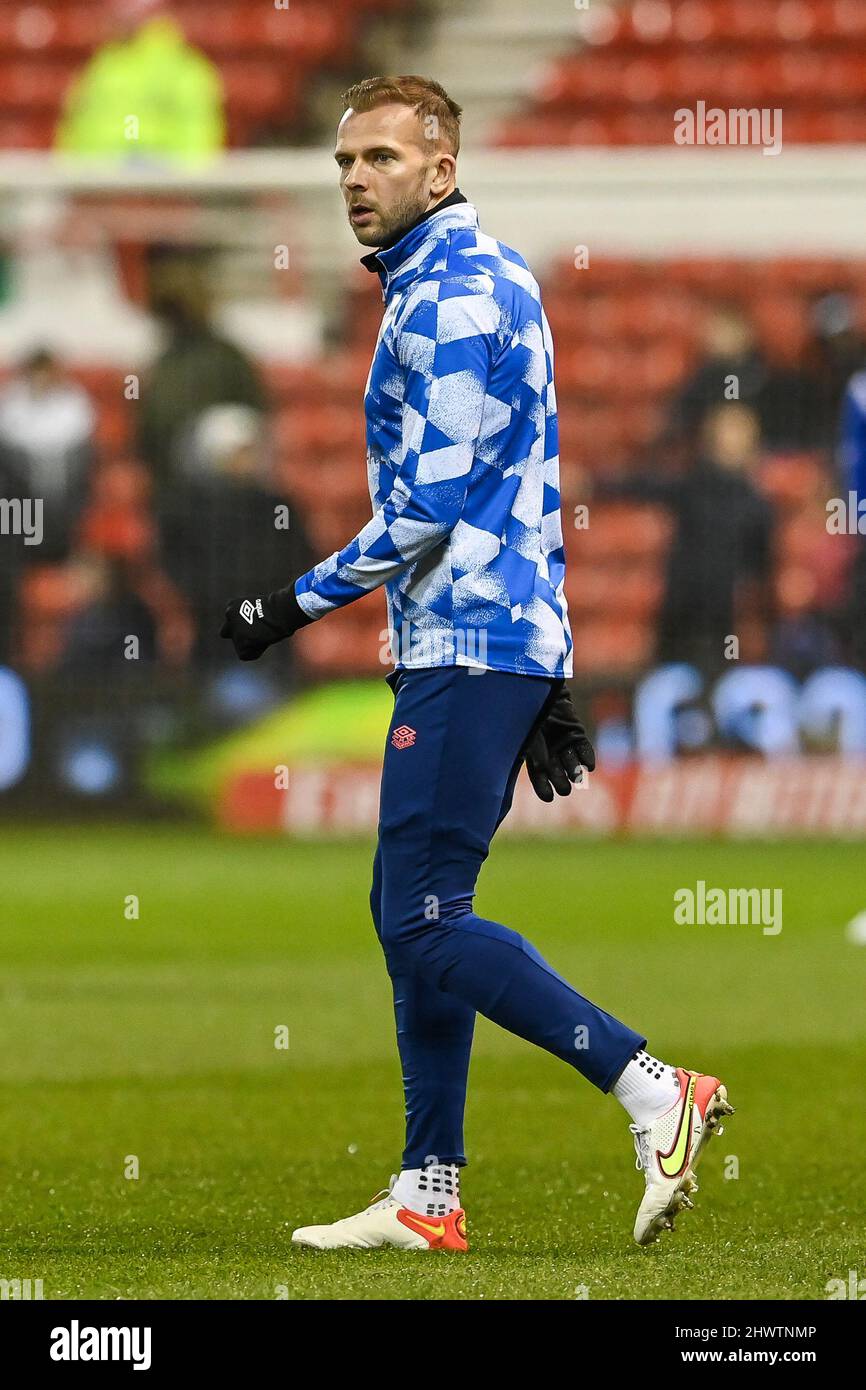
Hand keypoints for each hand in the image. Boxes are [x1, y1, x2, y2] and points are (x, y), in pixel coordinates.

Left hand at [219, 585, 309, 660]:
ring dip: (250, 645)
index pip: (232, 622)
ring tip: (265, 636)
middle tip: (252, 637)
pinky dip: (255, 653)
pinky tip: (265, 642)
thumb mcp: (258, 609)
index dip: (245, 626)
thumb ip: (249, 620)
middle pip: (226, 633)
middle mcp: (229, 615)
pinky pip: (244, 655)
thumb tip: (250, 636)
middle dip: (236, 636)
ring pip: (238, 645)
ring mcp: (234, 628)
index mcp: (232, 605)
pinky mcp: (241, 641)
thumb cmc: (277, 610)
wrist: (281, 611)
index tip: (258, 623)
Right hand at [523, 686, 595, 801]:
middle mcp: (549, 751)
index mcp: (532, 754)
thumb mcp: (526, 732)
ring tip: (577, 777)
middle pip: (556, 772)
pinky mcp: (576, 733)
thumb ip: (534, 750)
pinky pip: (584, 749)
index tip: (549, 798)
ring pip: (571, 763)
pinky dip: (587, 757)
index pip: (538, 777)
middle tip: (564, 789)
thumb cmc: (527, 710)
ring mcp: (563, 742)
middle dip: (561, 781)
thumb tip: (544, 767)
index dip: (543, 788)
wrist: (540, 688)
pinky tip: (589, 766)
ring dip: (575, 771)